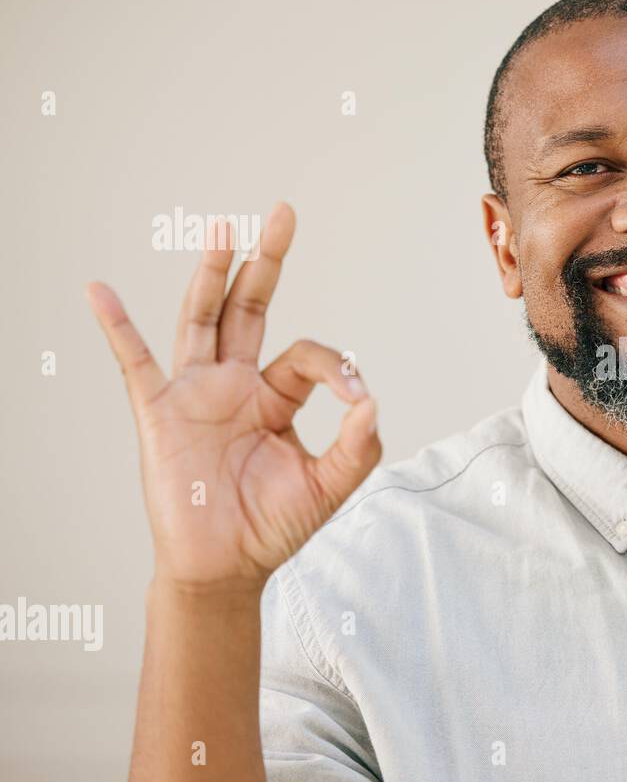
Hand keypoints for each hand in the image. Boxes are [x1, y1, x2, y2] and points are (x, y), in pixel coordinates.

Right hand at [87, 202, 380, 593]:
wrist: (225, 567)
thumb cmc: (273, 525)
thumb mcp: (330, 486)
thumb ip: (358, 445)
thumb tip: (371, 400)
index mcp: (276, 398)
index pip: (307, 356)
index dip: (338, 368)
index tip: (357, 399)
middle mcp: (235, 385)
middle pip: (250, 309)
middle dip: (266, 262)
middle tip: (283, 214)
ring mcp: (195, 394)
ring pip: (202, 320)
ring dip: (210, 275)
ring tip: (220, 230)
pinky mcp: (159, 413)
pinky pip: (134, 363)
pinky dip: (116, 327)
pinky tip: (99, 291)